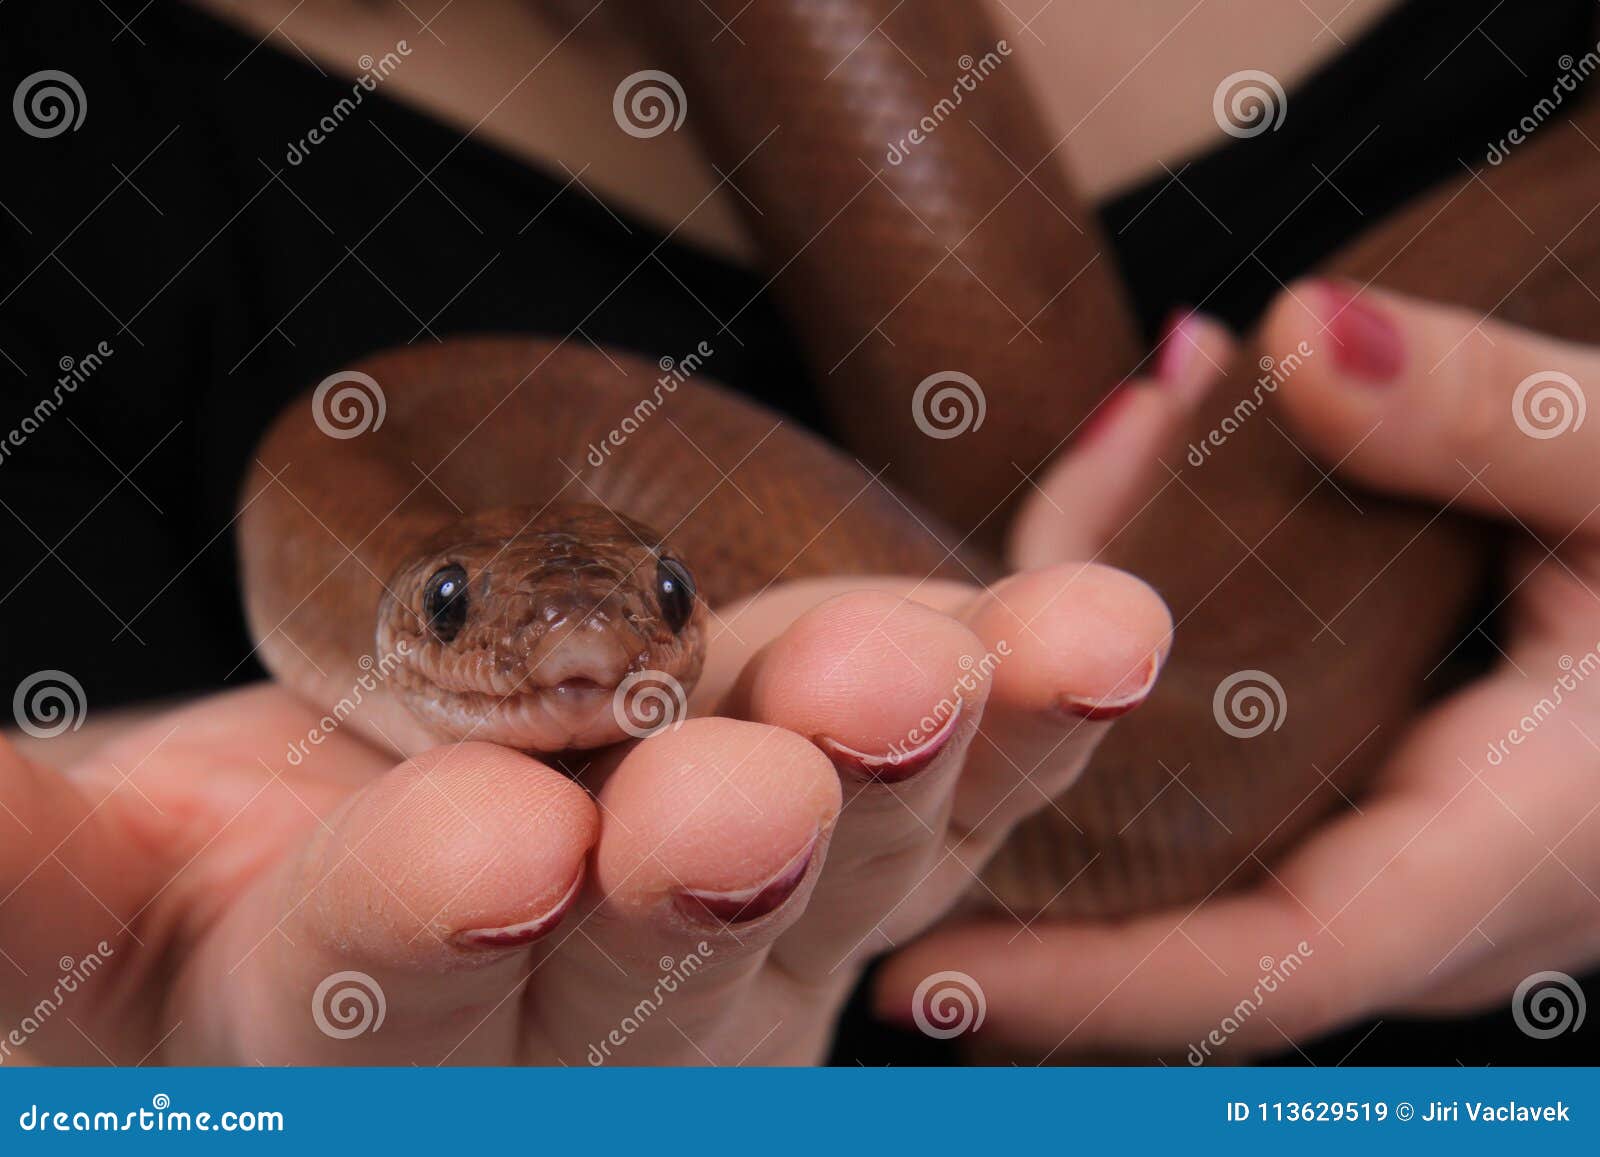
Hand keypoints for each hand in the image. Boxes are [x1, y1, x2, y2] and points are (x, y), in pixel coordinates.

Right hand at [0, 337, 1230, 1065]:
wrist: (401, 819)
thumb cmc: (211, 893)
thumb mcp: (90, 904)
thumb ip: (30, 882)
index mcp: (366, 1026)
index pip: (386, 1002)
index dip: (420, 930)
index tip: (478, 853)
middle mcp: (581, 1004)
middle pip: (648, 950)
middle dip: (695, 869)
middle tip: (743, 796)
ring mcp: (749, 920)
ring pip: (845, 851)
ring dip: (909, 762)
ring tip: (963, 670)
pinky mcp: (855, 820)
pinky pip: (953, 770)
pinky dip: (1017, 700)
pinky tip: (1094, 636)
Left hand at [878, 283, 1599, 1060]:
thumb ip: (1493, 416)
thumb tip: (1307, 340)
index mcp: (1510, 847)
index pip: (1269, 966)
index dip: (1089, 987)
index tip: (919, 975)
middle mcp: (1445, 896)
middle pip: (1188, 929)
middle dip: (1023, 872)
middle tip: (854, 784)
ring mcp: (1409, 865)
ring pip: (1194, 857)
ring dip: (1060, 767)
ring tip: (949, 645)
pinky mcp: (1386, 817)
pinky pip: (1231, 797)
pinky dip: (1135, 708)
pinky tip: (1084, 567)